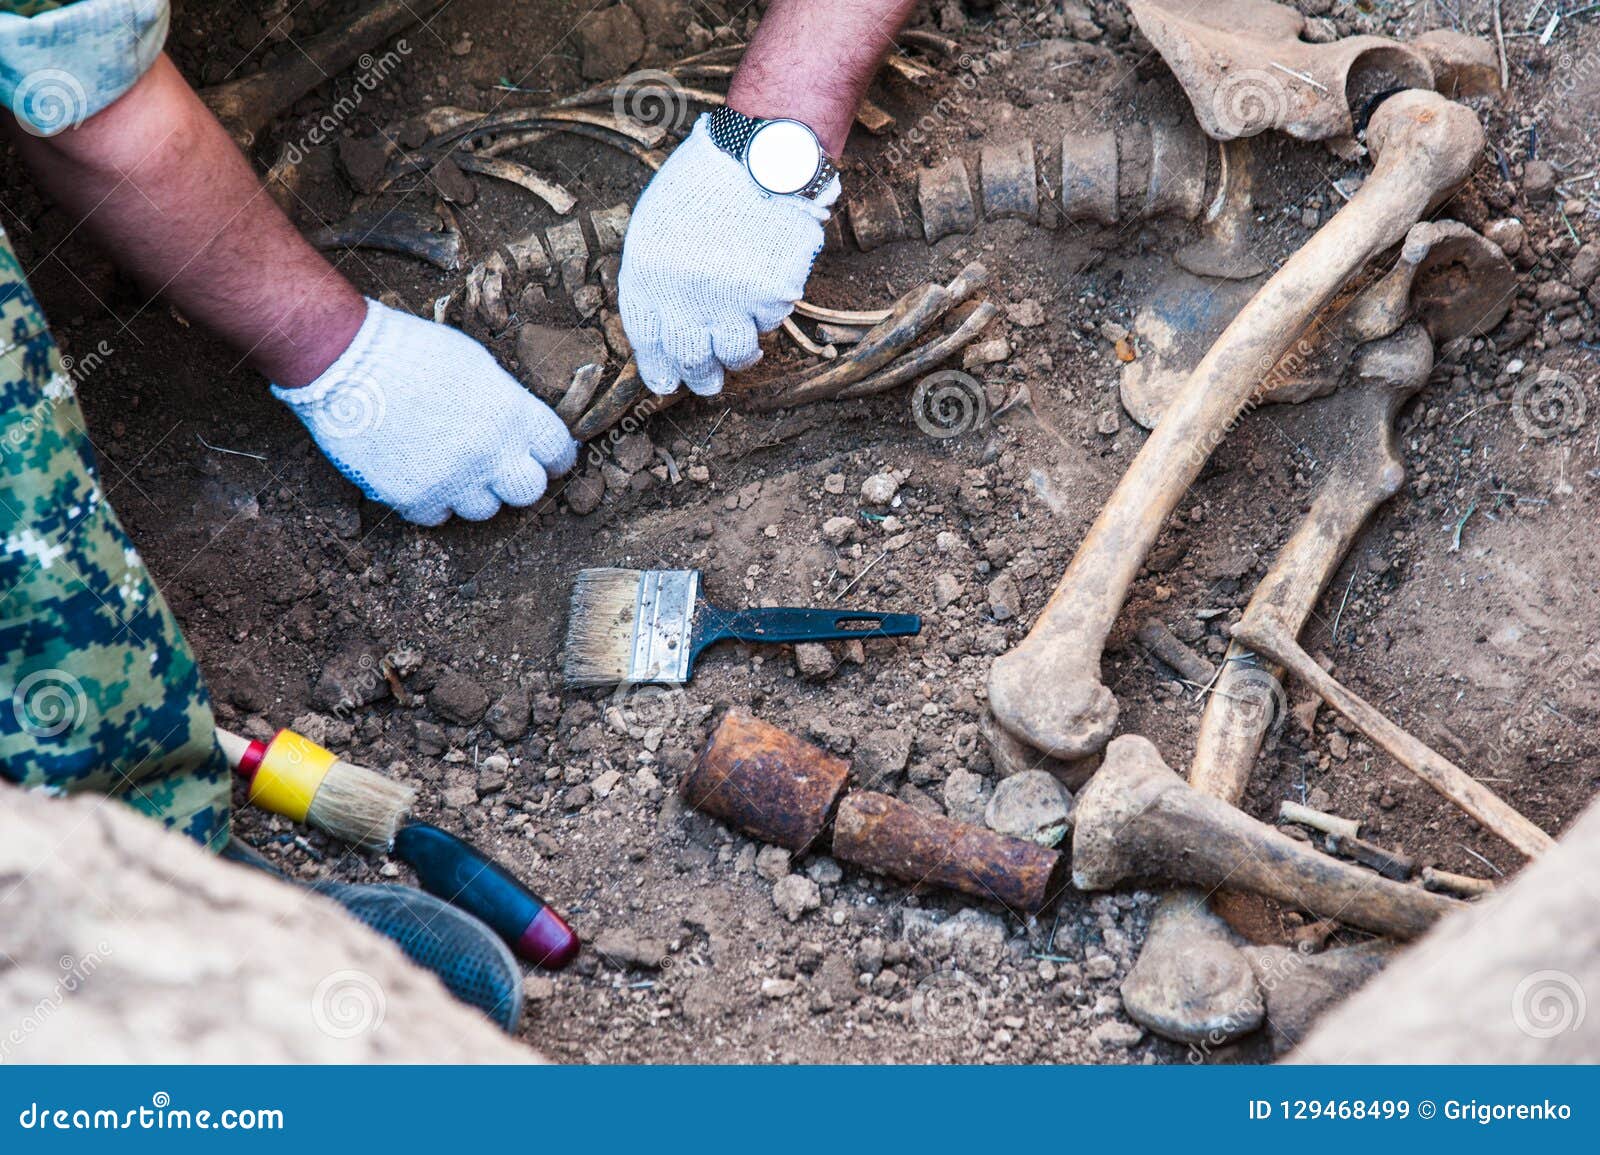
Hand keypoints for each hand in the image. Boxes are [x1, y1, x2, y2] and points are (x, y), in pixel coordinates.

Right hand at [273, 299, 577, 524]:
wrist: (345, 361)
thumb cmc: (410, 352)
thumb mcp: (477, 365)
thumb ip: (507, 402)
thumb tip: (522, 429)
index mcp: (512, 414)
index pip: (558, 452)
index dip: (554, 457)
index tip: (547, 459)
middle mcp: (490, 452)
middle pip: (528, 491)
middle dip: (517, 480)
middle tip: (499, 468)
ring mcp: (452, 480)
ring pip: (483, 509)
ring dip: (472, 491)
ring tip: (449, 463)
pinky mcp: (414, 498)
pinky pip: (438, 516)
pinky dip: (432, 500)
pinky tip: (419, 472)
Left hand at [619, 114, 838, 396]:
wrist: (758, 154)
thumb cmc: (706, 183)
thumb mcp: (655, 222)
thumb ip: (654, 274)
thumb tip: (663, 326)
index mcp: (647, 274)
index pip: (648, 339)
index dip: (658, 368)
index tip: (667, 383)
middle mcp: (684, 295)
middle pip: (690, 358)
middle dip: (701, 378)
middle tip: (709, 384)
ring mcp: (729, 299)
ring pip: (736, 353)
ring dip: (741, 354)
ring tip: (747, 347)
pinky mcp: (770, 296)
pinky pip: (770, 321)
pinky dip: (769, 311)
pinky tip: (768, 284)